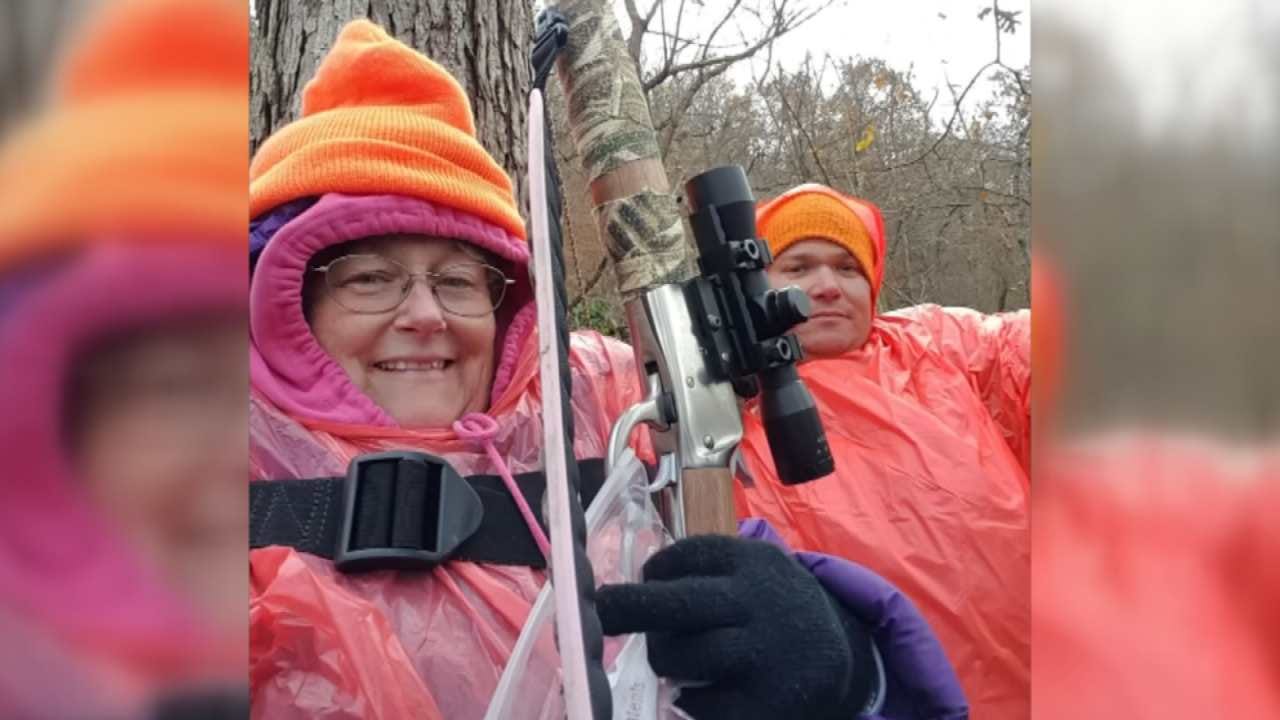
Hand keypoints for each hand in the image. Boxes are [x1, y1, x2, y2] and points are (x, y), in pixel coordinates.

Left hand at [596, 535, 870, 718]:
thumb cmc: (771, 610)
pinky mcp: (764, 704)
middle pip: (677, 603)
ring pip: (679, 655)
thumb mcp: (754, 571)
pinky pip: (697, 703)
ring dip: (663, 656)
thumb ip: (705, 571)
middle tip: (601, 611)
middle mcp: (758, 603)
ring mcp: (761, 655)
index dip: (657, 569)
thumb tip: (633, 585)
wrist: (838, 660)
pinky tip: (699, 687)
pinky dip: (688, 697)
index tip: (647, 578)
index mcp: (754, 562)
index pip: (688, 555)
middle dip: (628, 606)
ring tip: (672, 655)